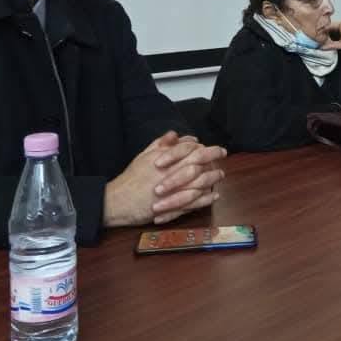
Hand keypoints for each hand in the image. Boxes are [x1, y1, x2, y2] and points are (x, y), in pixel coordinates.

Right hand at [103, 131, 225, 227]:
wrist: (118, 201)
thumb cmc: (131, 178)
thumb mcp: (143, 156)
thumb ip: (160, 144)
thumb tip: (175, 134)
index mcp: (165, 158)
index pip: (190, 147)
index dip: (204, 146)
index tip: (213, 146)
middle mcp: (171, 172)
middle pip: (199, 161)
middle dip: (214, 156)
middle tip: (223, 154)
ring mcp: (174, 190)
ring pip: (200, 182)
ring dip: (213, 177)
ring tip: (220, 174)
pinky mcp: (173, 206)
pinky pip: (195, 201)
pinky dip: (206, 198)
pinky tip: (214, 195)